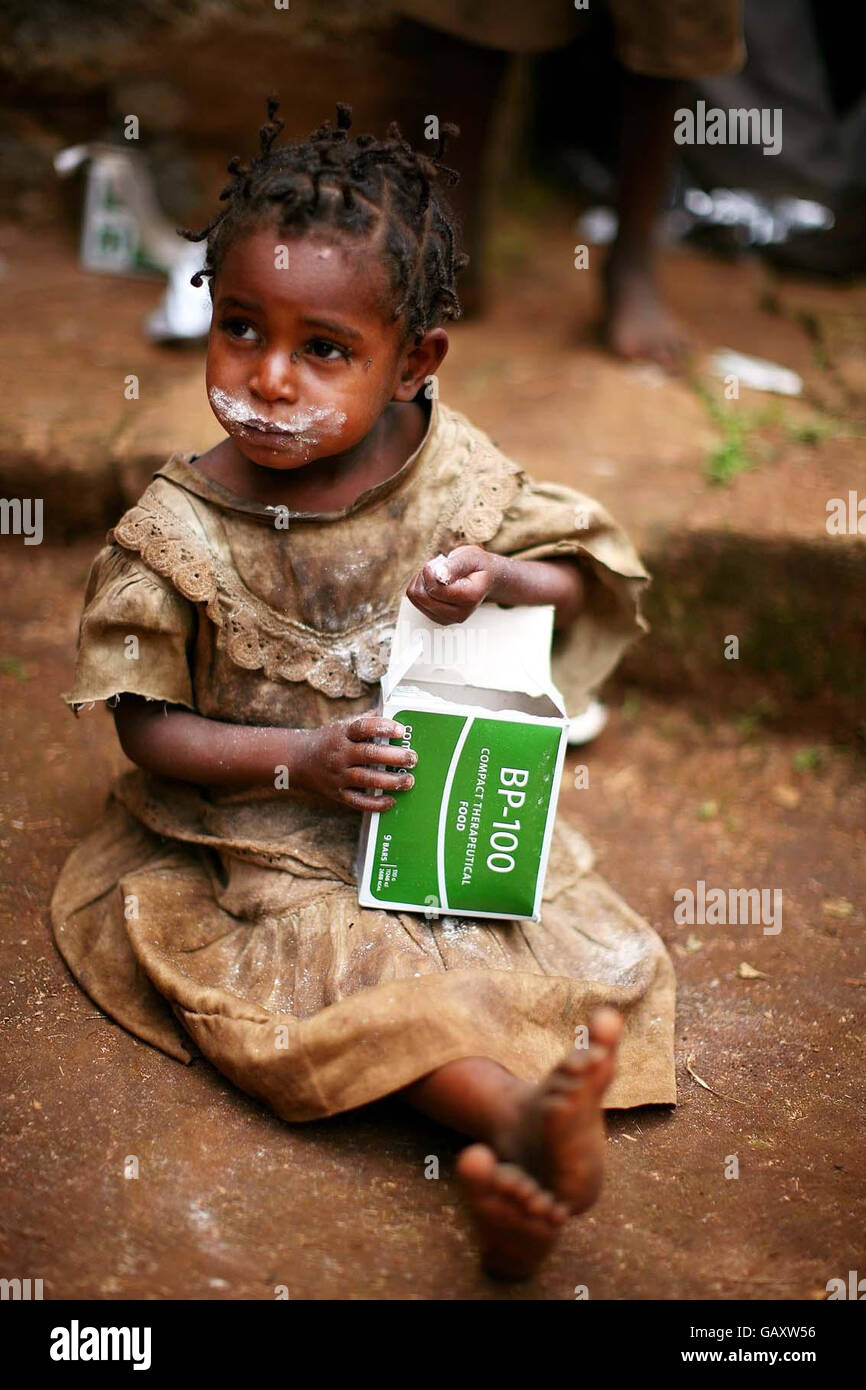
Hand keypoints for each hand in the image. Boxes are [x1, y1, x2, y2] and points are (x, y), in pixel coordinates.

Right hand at [293, 714, 416, 812]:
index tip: (401, 731)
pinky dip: (375, 804)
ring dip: (390, 781)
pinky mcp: (337, 794)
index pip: (363, 727)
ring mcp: (338, 775)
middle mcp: (340, 754)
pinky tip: (391, 801)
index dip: (383, 727)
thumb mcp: (342, 726)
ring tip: (408, 781)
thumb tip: (391, 711)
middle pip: (369, 754)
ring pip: (366, 779)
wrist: (298, 760)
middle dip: (394, 757)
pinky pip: (358, 802)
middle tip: (412, 758)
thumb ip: (366, 720)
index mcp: (343, 734)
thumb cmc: (328, 741)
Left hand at [406, 545, 501, 624]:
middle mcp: (460, 614)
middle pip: (423, 597)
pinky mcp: (437, 618)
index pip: (436, 590)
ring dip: (421, 581)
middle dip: (424, 576)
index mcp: (470, 598)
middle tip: (437, 567)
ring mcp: (448, 619)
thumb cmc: (477, 565)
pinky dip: (420, 587)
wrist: (484, 579)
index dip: (430, 572)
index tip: (439, 562)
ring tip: (437, 574)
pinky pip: (415, 601)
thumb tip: (437, 575)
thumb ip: (454, 565)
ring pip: (416, 599)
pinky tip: (433, 582)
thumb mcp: (470, 557)